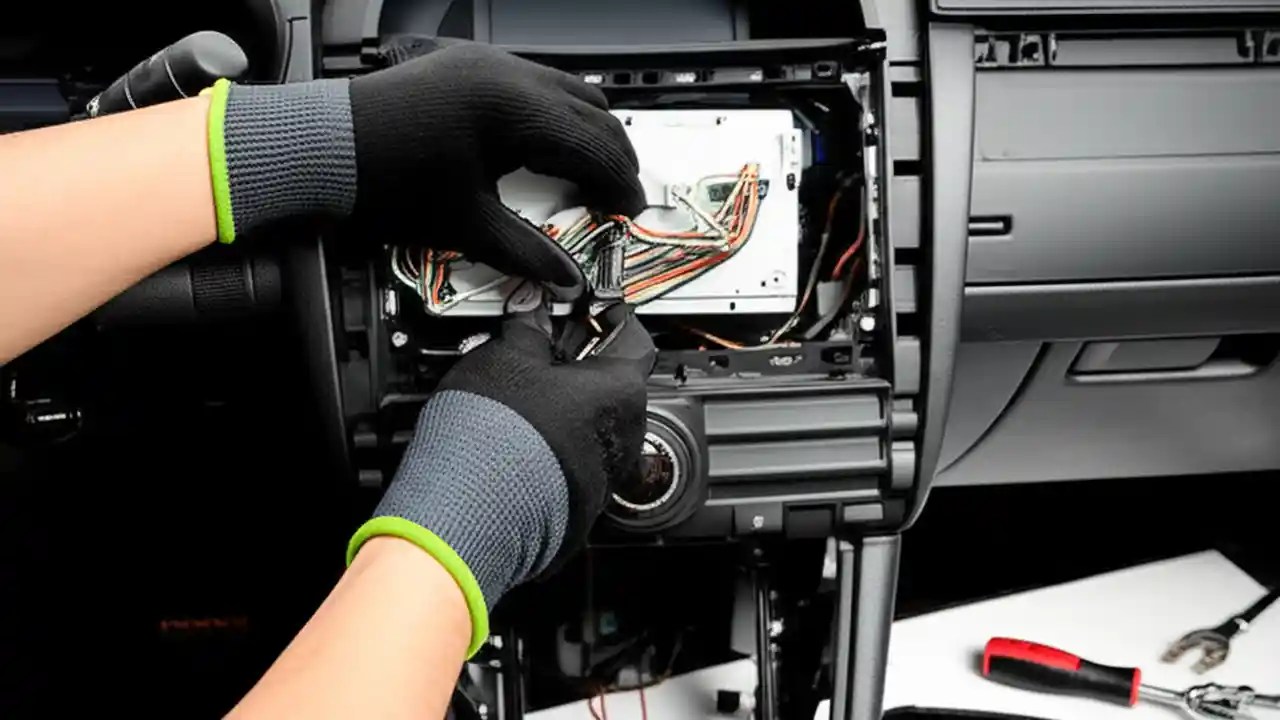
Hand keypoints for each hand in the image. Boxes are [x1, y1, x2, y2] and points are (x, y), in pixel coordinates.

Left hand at [206, 41, 642, 294]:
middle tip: (617, 194)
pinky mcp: (472, 64)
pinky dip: (557, 112)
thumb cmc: (387, 178)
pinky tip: (548, 144)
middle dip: (612, 155)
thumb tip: (566, 279)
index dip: (619, 181)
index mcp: (516, 110)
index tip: (628, 208)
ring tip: (589, 171)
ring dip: (588, 129)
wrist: (325, 147)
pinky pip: (537, 80)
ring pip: (570, 89)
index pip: (594, 145)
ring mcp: (491, 63)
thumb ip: (526, 253)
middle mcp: (510, 75)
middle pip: (592, 112)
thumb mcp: (465, 224)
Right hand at [346, 316, 650, 656]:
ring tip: (518, 397)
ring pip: (589, 429)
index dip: (607, 318)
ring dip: (562, 410)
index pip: (634, 340)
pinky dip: (548, 448)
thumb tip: (531, 317)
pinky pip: (567, 465)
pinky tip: (514, 438)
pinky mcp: (574, 508)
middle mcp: (624, 440)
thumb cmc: (496, 435)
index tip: (585, 311)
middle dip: (578, 367)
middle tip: (542, 352)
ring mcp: (601, 479)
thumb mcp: (507, 356)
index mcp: (621, 394)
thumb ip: (529, 330)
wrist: (472, 508)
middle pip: (611, 388)